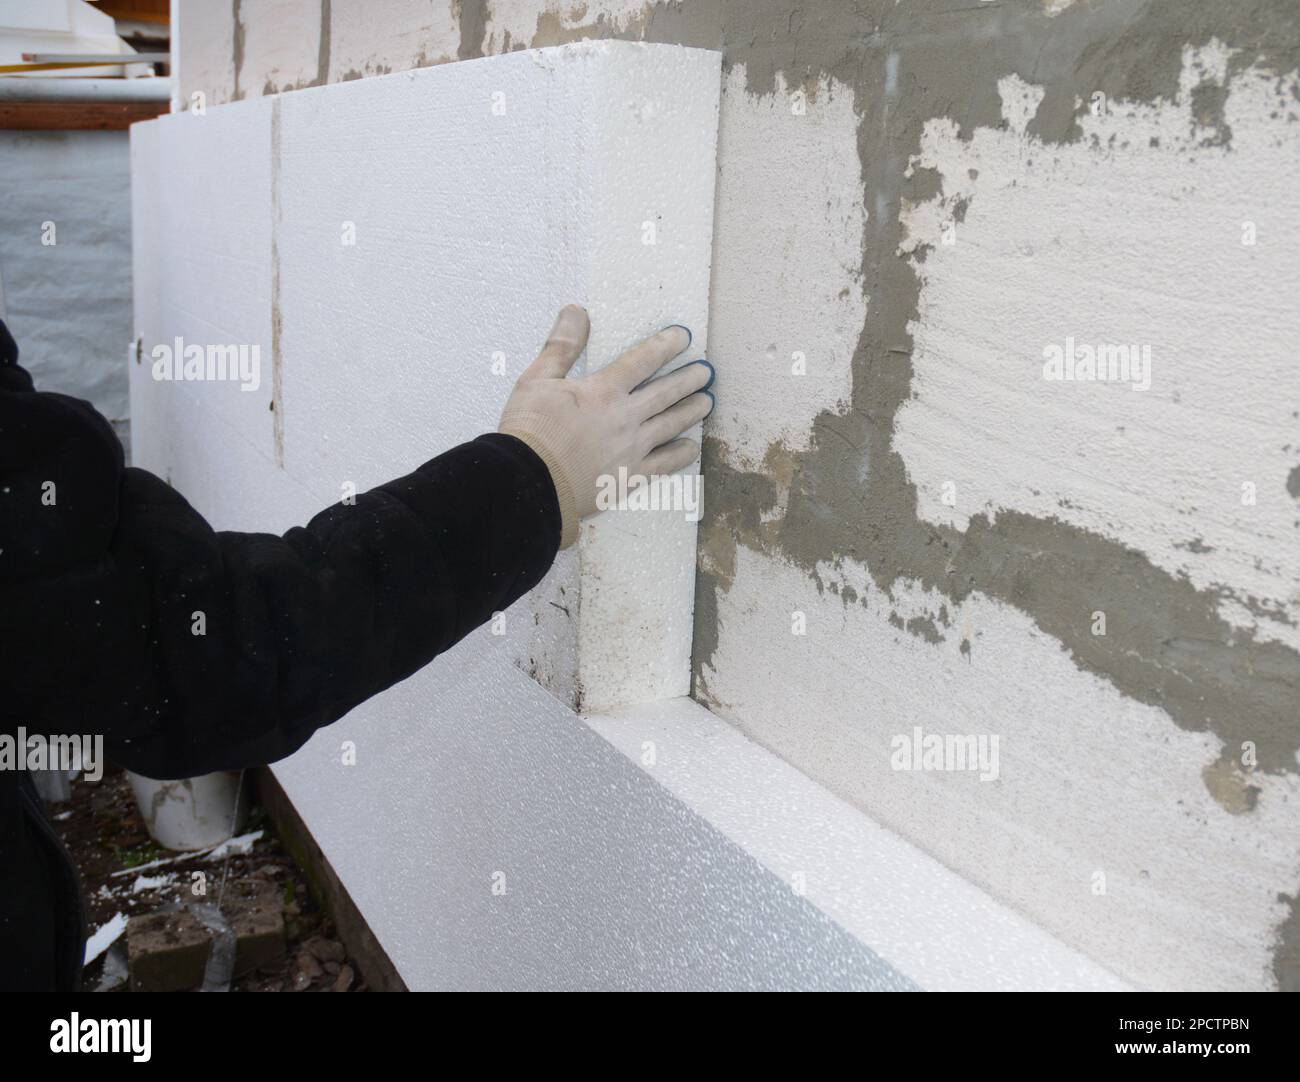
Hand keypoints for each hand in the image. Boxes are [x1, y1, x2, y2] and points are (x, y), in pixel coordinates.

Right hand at [499, 305, 713, 547]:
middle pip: (666, 392)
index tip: (685, 337)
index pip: (643, 360)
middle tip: (706, 372)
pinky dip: (682, 454)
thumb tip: (577, 311)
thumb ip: (561, 345)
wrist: (528, 482)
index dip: (666, 345)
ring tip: (707, 402)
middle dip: (689, 379)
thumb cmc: (528, 430)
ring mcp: (632, 448)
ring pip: (672, 424)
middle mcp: (625, 417)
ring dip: (692, 411)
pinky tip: (692, 447)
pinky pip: (665, 465)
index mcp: (604, 391)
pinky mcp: (630, 477)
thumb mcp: (536, 380)